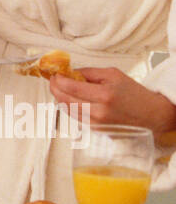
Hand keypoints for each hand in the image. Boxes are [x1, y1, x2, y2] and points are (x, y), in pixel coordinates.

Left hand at [49, 67, 175, 135]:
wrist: (150, 114)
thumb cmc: (134, 93)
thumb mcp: (113, 74)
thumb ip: (89, 73)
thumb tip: (69, 72)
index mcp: (104, 95)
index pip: (71, 87)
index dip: (58, 80)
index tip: (54, 74)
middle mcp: (98, 111)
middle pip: (65, 100)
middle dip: (55, 89)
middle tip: (53, 80)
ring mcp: (96, 123)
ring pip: (68, 110)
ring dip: (60, 98)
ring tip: (59, 88)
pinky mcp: (96, 130)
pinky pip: (76, 117)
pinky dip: (69, 107)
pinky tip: (69, 99)